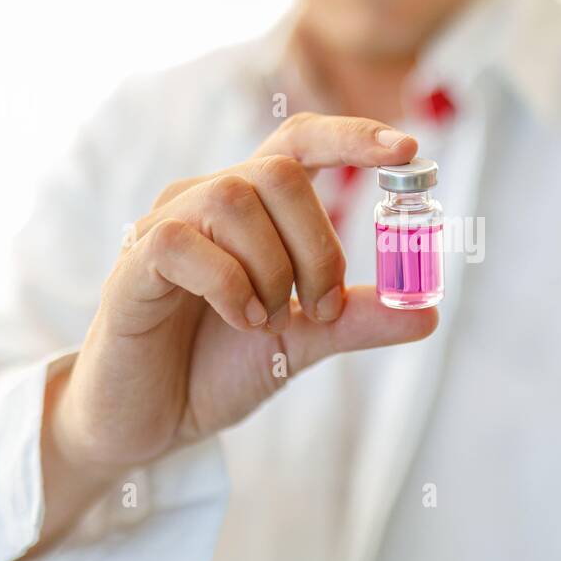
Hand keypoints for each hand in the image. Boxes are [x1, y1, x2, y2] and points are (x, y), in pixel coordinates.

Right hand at [50, 113, 438, 474]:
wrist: (147, 424)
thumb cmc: (214, 368)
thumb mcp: (302, 343)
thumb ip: (356, 320)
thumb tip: (428, 312)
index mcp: (251, 210)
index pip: (300, 142)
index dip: (352, 136)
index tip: (408, 150)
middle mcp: (205, 202)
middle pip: (279, 172)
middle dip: (319, 244)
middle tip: (321, 307)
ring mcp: (164, 228)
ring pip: (234, 198)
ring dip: (273, 268)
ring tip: (268, 322)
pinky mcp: (133, 266)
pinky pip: (184, 242)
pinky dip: (228, 283)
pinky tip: (242, 321)